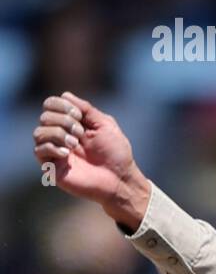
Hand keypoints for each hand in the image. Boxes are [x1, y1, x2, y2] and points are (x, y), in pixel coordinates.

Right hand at [32, 91, 150, 229]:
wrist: (119, 179)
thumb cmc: (116, 153)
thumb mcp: (105, 125)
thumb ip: (86, 109)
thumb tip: (65, 95)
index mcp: (72, 123)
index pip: (50, 104)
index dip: (61, 105)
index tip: (79, 115)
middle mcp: (60, 134)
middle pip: (44, 116)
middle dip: (64, 121)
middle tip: (81, 134)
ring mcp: (55, 150)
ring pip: (38, 132)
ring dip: (58, 134)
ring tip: (75, 144)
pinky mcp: (51, 166)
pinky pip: (38, 150)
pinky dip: (52, 148)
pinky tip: (68, 154)